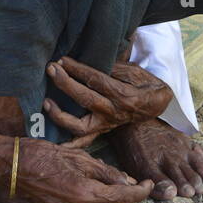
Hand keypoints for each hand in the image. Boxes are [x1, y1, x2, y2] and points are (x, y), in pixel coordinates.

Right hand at [13, 138, 152, 202]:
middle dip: (132, 200)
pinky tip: (100, 192)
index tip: (148, 183)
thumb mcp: (80, 157)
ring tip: (119, 186)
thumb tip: (127, 182)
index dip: (141, 191)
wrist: (14, 168)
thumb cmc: (44, 156)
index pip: (125, 198)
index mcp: (85, 193)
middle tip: (137, 184)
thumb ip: (106, 172)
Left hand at [43, 56, 172, 148]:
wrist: (156, 105)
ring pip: (80, 127)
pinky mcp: (101, 131)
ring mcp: (106, 125)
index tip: (62, 60)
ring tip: (46, 101)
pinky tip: (53, 143)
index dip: (77, 69)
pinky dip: (69, 145)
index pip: (95, 80)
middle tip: (52, 69)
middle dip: (65, 83)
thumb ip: (114, 66)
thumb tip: (92, 57)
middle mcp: (113, 112)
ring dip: (60, 115)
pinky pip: (84, 142)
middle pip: (85, 99)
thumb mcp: (135, 71)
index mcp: (123, 95)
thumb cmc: (145, 84)